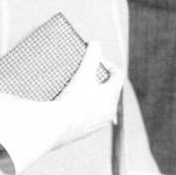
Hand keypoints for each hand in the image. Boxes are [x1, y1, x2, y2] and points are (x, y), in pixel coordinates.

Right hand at [0, 42, 123, 174]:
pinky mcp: (88, 131)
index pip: (118, 75)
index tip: (95, 60)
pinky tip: (73, 105)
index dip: (108, 63)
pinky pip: (91, 116)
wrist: (57, 127)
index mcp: (111, 96)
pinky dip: (86, 108)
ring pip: (102, 105)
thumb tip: (96, 43)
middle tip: (87, 72)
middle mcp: (110, 111)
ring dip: (94, 95)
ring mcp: (100, 123)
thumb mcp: (82, 74)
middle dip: (100, 79)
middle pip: (111, 90)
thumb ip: (91, 57)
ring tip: (79, 88)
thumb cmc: (72, 99)